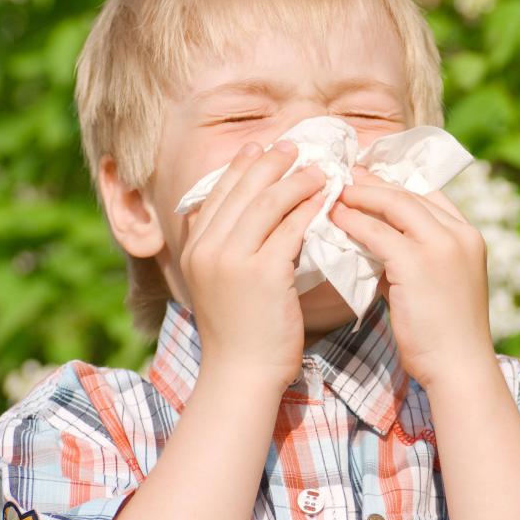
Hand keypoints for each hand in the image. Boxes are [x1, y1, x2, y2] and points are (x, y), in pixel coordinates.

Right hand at [179, 140, 327, 391]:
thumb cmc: (240, 332)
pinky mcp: (262, 272)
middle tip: (295, 145)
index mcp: (193, 248)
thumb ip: (230, 249)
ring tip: (319, 168)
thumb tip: (251, 215)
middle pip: (242, 190)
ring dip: (296, 180)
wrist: (242, 374)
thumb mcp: (222, 283)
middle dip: (270, 162)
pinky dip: (311, 209)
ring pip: (267, 203)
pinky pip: (291, 228)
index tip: (260, 146)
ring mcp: (232, 260)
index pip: (218, 193)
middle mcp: (207, 249)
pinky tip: (326, 198)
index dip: (242, 166)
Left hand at [329, 167, 494, 389]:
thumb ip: (415, 257)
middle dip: (376, 183)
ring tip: (335, 194)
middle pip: (411, 194)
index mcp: (470, 236)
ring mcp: (442, 245)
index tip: (373, 179)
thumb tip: (377, 241)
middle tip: (348, 177)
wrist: (459, 367)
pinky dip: (353, 222)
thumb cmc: (446, 335)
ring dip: (361, 197)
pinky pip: (377, 232)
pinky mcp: (417, 262)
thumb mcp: (438, 284)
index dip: (399, 184)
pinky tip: (335, 220)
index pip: (432, 195)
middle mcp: (460, 234)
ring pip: (394, 205)